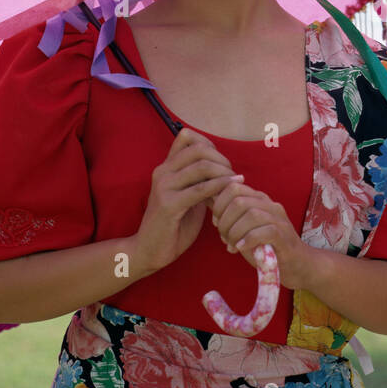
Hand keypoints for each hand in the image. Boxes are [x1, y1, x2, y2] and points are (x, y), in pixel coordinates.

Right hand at [135, 129, 242, 276]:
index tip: (222, 162)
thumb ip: (200, 180)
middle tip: (233, 175)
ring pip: (202, 166)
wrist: (150, 250)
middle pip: (199, 149)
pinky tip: (232, 189)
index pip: (187, 137)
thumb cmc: (174, 224)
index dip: (210, 144)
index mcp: (166, 167)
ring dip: (224, 173)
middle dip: (222, 159)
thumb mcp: (189, 196)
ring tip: (235, 183)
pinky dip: (220, 186)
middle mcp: (162, 172)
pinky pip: (200, 189)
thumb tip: (223, 167)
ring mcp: (163, 187)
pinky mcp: (168, 204)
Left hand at [210, 178, 309, 290]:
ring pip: (251, 214)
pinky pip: (264, 231)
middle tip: (223, 238)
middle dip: (225, 221)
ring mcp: (279, 220)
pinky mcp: (284, 236)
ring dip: (235, 232)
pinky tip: (241, 249)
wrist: (296, 265)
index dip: (219, 204)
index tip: (216, 222)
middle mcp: (270, 205)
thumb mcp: (245, 229)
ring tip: (231, 246)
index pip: (234, 188)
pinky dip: (248, 240)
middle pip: (239, 200)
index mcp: (260, 200)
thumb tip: (209, 202)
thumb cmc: (266, 248)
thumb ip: (232, 216)